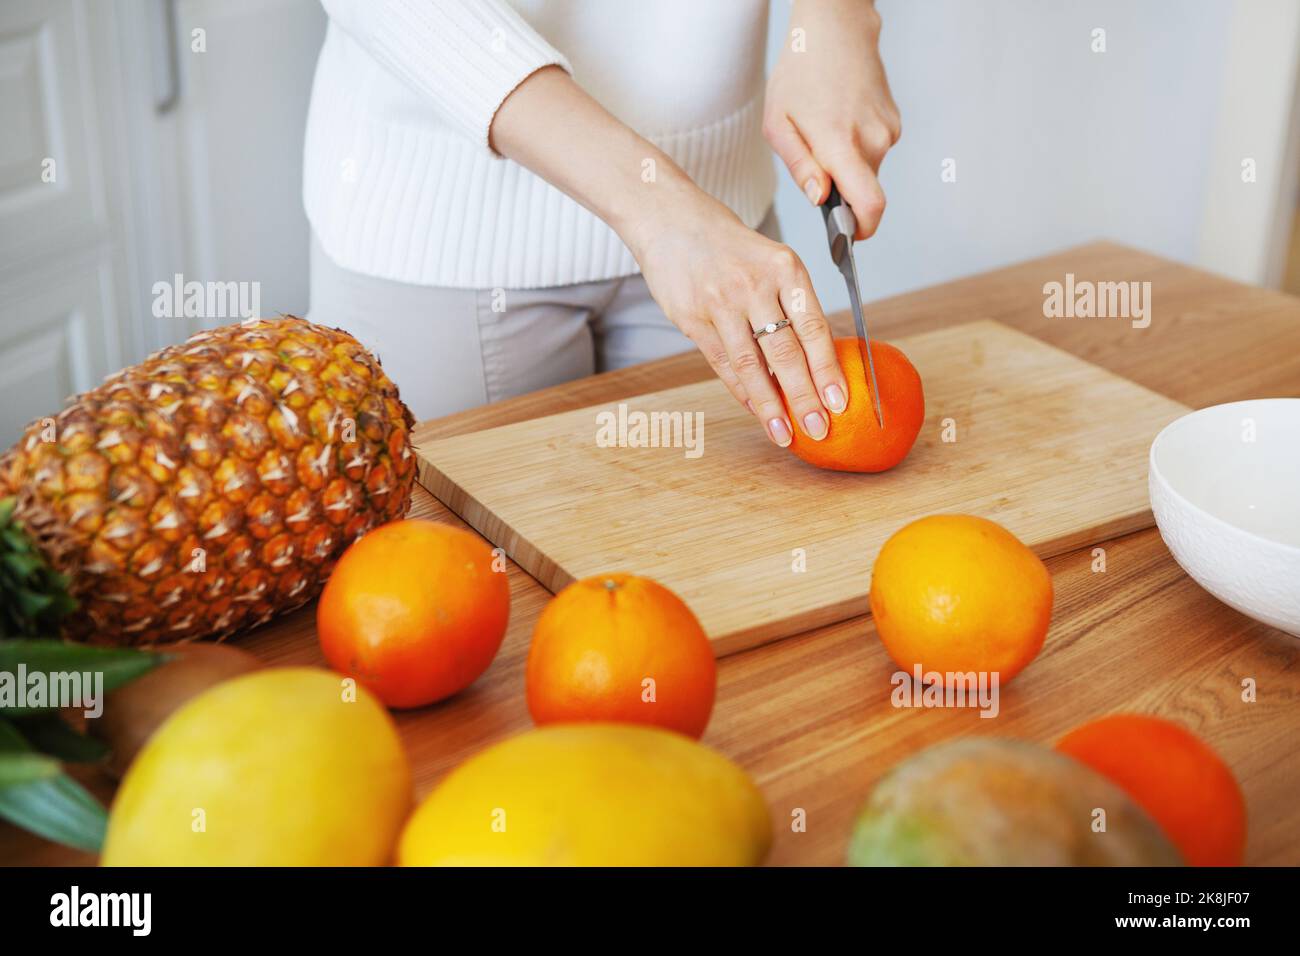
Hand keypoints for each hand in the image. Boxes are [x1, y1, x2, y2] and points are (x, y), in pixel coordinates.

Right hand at [490, 68, 846, 444]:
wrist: (669, 218)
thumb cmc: (728, 245)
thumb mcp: (770, 260)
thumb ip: (790, 304)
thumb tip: (815, 360)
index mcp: (786, 268)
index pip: (813, 327)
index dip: (827, 369)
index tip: (840, 402)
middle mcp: (755, 285)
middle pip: (785, 352)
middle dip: (804, 396)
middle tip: (820, 430)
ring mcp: (721, 302)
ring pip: (751, 365)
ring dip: (771, 405)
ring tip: (786, 434)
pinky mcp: (692, 318)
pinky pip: (722, 363)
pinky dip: (741, 390)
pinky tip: (757, 410)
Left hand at [764, 0, 900, 238]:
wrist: (836, 30)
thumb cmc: (800, 72)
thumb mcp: (778, 124)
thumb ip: (800, 167)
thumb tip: (820, 199)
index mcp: (840, 143)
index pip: (869, 205)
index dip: (861, 231)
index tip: (848, 238)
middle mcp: (872, 140)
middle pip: (863, 192)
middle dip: (841, 192)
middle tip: (816, 163)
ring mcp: (887, 130)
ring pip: (867, 171)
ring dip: (846, 166)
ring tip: (825, 131)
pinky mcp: (893, 122)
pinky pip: (872, 151)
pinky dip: (855, 147)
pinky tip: (839, 120)